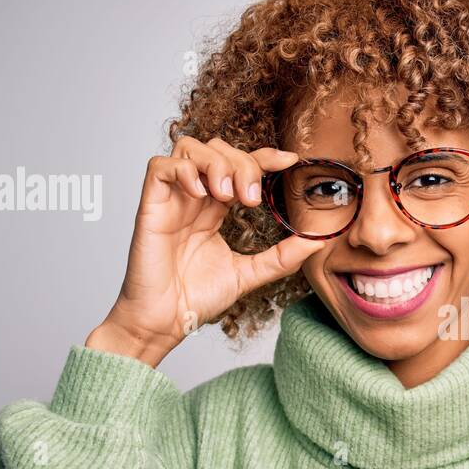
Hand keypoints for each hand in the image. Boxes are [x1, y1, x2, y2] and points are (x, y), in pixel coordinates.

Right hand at [86, 137, 321, 366]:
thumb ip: (282, 257)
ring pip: (189, 148)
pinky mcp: (150, 206)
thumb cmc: (196, 298)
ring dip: (216, 163)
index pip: (240, 166)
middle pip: (217, 149)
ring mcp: (172, 200)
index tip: (290, 161)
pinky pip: (160, 166)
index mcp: (215, 209)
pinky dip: (184, 170)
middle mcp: (194, 198)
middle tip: (251, 198)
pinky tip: (201, 194)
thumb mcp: (250, 274)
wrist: (166, 320)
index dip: (264, 156)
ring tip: (227, 196)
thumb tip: (317, 241)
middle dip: (242, 163)